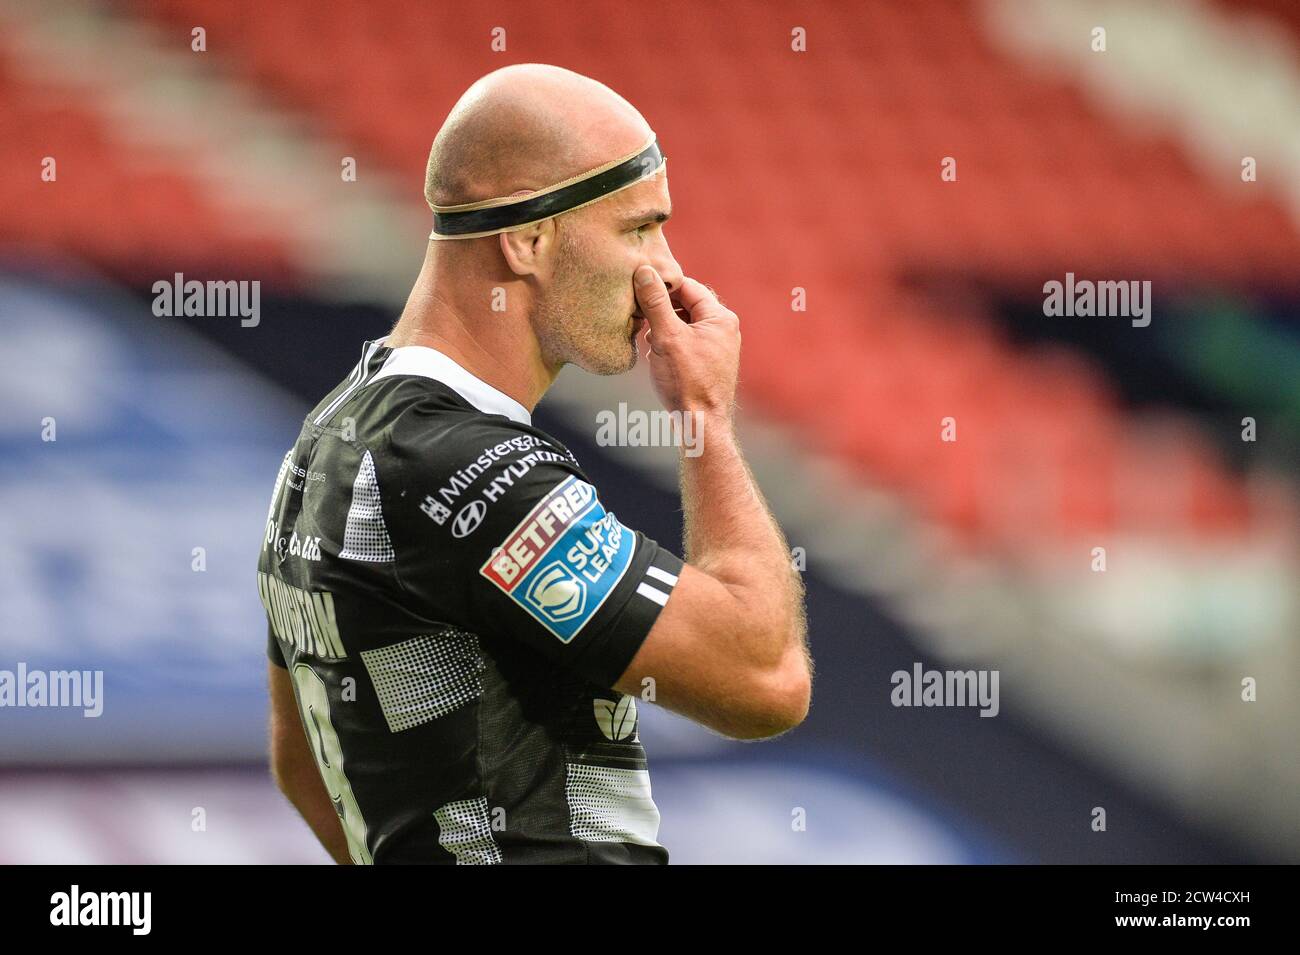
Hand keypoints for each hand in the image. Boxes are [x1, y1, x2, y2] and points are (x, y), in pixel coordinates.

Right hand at [634, 266, 739, 420]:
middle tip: (642, 319)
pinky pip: (684, 342)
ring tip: (650, 343)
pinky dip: (668, 345)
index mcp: (720, 318)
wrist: (700, 425)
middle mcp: (723, 329)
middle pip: (685, 305)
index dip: (662, 286)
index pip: (687, 286)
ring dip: (662, 329)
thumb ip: (656, 302)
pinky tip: (656, 358)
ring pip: (682, 325)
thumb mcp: (666, 337)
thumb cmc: (686, 382)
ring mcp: (716, 347)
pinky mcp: (708, 362)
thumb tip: (644, 271)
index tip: (638, 290)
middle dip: (661, 311)